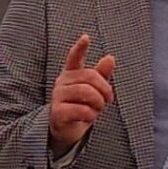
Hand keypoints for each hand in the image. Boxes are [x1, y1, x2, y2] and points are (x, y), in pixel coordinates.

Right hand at [49, 34, 117, 151]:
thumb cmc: (81, 107)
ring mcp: (58, 97)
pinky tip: (89, 118)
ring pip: (85, 92)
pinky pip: (81, 110)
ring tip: (98, 110)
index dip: (80, 48)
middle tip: (108, 100)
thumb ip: (102, 75)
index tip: (86, 37)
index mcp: (71, 74)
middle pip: (89, 76)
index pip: (74, 58)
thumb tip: (110, 58)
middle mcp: (62, 82)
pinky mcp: (57, 112)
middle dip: (104, 89)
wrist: (66, 131)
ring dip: (98, 103)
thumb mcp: (95, 91)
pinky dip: (90, 115)